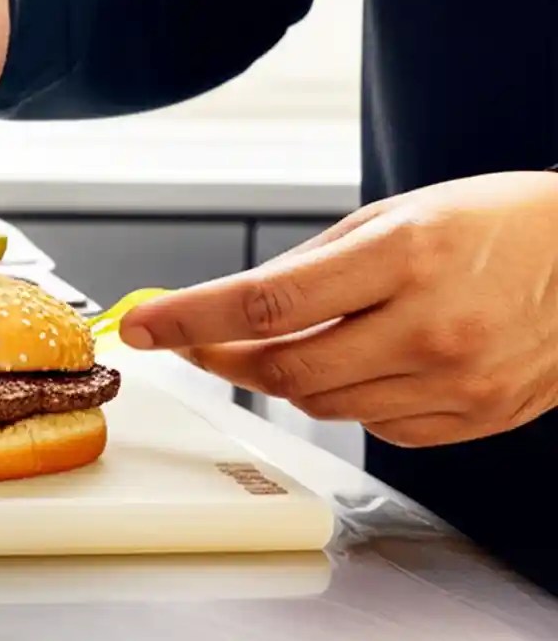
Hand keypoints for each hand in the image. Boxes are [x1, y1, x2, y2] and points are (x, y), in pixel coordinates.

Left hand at [118, 171, 557, 446]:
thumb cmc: (497, 224)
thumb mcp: (398, 214)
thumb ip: (315, 267)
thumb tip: (237, 309)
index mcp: (402, 256)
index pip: (265, 303)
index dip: (191, 320)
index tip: (144, 327)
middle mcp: (427, 326)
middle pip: (284, 370)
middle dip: (224, 358)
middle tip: (197, 341)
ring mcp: (454, 382)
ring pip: (323, 404)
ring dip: (285, 377)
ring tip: (298, 339)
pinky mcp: (471, 419)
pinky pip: (376, 426)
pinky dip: (351, 398)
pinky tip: (373, 361)